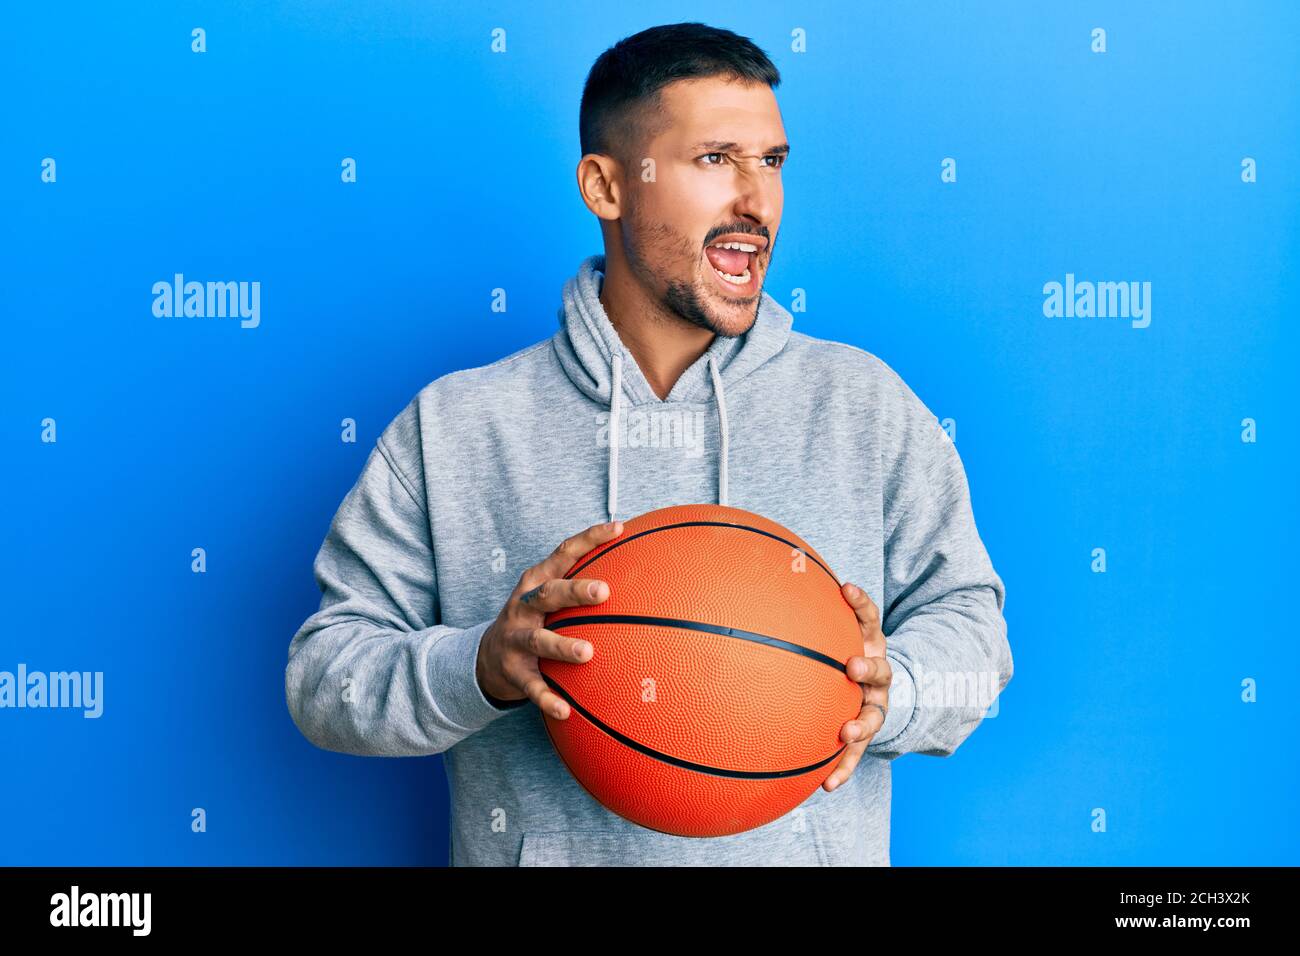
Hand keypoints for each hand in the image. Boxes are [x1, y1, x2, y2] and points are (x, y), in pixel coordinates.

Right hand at [475, 520, 621, 718]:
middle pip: (549, 594)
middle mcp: (523, 606)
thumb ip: (583, 582)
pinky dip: (547, 699)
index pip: (564, 553)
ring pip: (538, 641)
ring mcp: (515, 639)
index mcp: (537, 582)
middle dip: (575, 591)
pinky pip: (532, 687)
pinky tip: (565, 710)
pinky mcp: (513, 672)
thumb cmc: (535, 620)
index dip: (590, 538)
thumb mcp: (549, 596)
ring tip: (587, 652)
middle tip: (604, 591)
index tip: (619, 529)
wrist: (485, 658)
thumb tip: (641, 567)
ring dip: (561, 646)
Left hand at [823, 581, 891, 790]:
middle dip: (867, 667)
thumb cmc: (834, 654)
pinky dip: (843, 769)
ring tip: (847, 731)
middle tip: (852, 665)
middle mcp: (876, 673)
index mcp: (866, 643)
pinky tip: (827, 785)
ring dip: (861, 724)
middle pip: (880, 669)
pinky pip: (856, 755)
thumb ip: (802, 616)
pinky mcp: (865, 734)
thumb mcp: (828, 633)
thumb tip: (751, 587)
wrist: (864, 688)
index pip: (868, 618)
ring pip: (874, 715)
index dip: (860, 602)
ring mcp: (874, 704)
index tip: (845, 588)